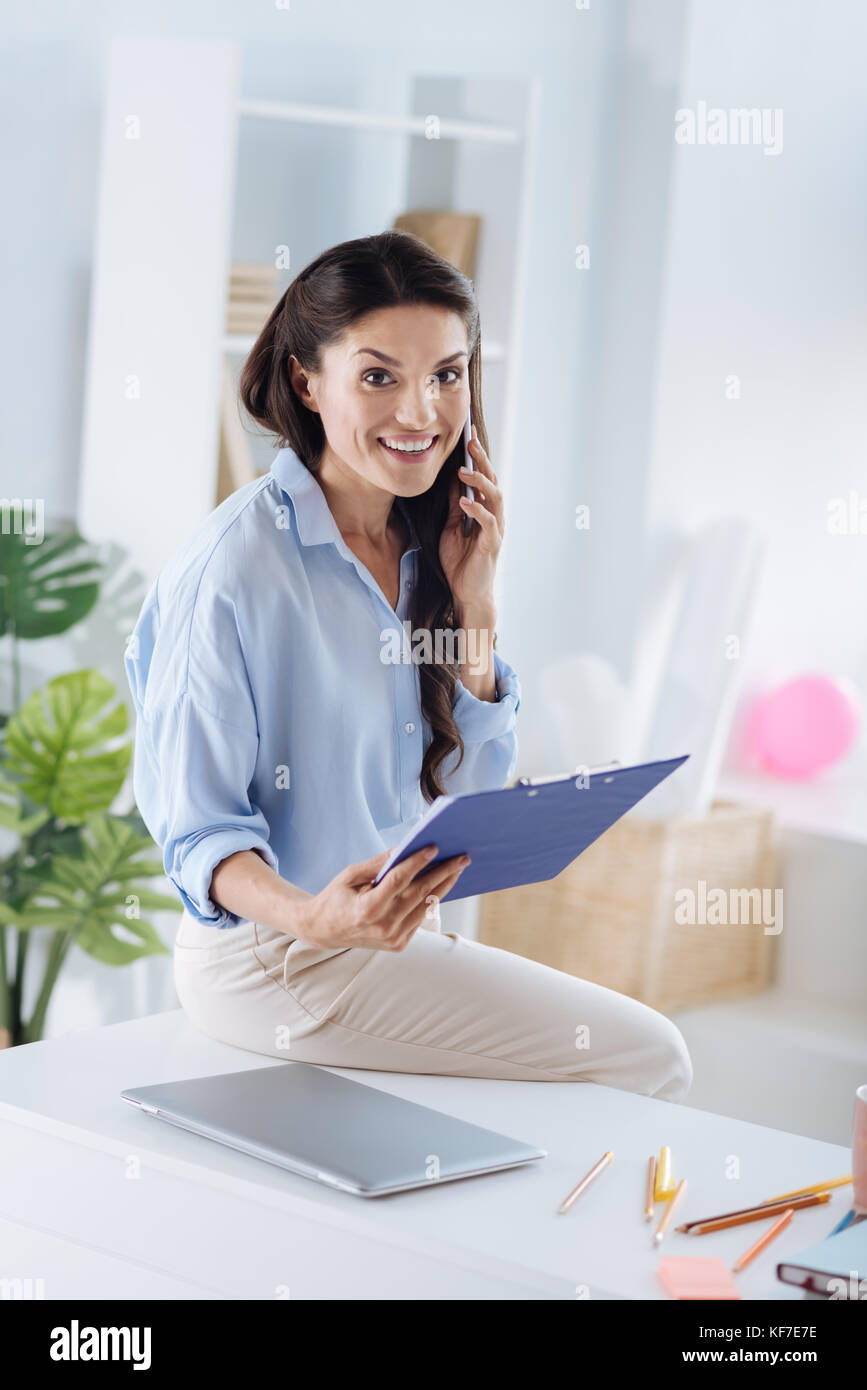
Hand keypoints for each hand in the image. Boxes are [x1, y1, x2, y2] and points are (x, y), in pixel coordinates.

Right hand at [295, 845, 470, 950]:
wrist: (323, 931)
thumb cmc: (335, 899)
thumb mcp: (350, 876)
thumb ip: (378, 864)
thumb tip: (404, 848)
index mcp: (368, 909)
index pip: (399, 881)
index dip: (418, 862)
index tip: (434, 847)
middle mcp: (383, 927)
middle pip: (420, 894)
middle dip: (443, 872)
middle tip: (461, 857)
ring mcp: (393, 939)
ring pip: (425, 907)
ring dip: (443, 886)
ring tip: (457, 869)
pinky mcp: (399, 944)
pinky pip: (419, 917)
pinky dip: (431, 900)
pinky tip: (441, 884)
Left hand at [439, 425, 503, 621]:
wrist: (467, 592)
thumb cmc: (461, 562)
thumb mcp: (451, 527)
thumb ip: (455, 505)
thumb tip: (451, 480)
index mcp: (484, 510)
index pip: (483, 477)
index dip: (477, 457)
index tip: (469, 435)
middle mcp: (494, 516)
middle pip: (492, 481)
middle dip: (481, 460)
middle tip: (470, 441)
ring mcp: (495, 530)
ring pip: (494, 498)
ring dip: (480, 482)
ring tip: (463, 471)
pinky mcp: (492, 545)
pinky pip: (488, 523)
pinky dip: (477, 510)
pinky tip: (465, 502)